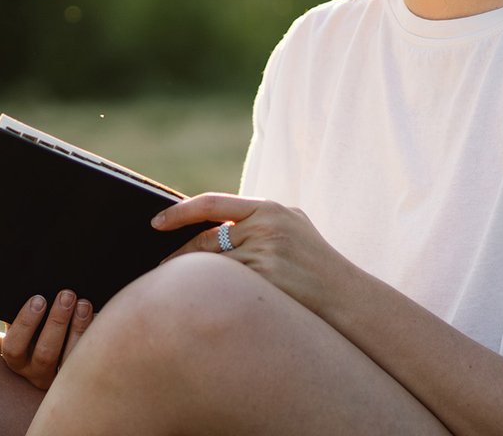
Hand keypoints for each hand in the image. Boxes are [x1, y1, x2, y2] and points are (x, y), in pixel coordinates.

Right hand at [0, 289, 93, 389]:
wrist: (56, 342)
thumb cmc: (32, 324)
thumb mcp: (13, 318)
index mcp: (14, 358)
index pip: (14, 347)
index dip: (25, 324)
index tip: (38, 299)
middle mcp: (34, 372)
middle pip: (45, 353)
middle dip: (57, 322)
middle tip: (66, 293)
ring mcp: (59, 377)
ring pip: (69, 359)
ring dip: (77, 328)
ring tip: (82, 302)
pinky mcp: (81, 375)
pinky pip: (88, 360)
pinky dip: (92, 336)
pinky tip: (95, 315)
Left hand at [153, 193, 354, 316]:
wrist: (346, 296)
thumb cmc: (315, 262)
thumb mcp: (291, 226)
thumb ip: (256, 219)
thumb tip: (210, 223)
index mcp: (269, 208)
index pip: (211, 203)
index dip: (179, 212)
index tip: (156, 222)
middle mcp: (266, 227)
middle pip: (207, 240)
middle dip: (181, 255)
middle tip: (161, 265)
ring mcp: (266, 254)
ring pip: (213, 266)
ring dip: (195, 278)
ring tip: (177, 287)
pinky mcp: (266, 281)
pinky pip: (226, 286)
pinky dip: (212, 292)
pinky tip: (202, 300)